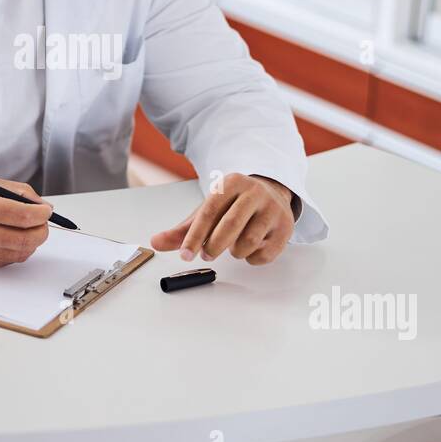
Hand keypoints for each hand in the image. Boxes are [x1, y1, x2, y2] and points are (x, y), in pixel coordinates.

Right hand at [0, 176, 52, 268]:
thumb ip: (15, 192)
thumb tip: (41, 205)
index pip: (24, 216)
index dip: (42, 214)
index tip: (46, 210)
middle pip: (27, 240)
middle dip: (42, 230)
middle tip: (41, 222)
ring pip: (20, 253)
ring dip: (30, 241)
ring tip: (25, 228)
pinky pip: (6, 261)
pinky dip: (15, 250)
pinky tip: (9, 237)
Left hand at [150, 173, 294, 266]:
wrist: (270, 193)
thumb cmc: (233, 205)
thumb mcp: (207, 211)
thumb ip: (181, 230)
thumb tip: (154, 242)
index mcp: (231, 183)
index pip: (209, 212)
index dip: (195, 236)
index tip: (185, 256)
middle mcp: (254, 192)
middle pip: (230, 227)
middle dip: (213, 247)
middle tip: (207, 255)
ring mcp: (273, 209)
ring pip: (247, 243)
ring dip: (234, 252)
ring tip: (232, 245)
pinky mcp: (286, 227)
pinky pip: (263, 254)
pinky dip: (251, 258)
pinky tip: (250, 247)